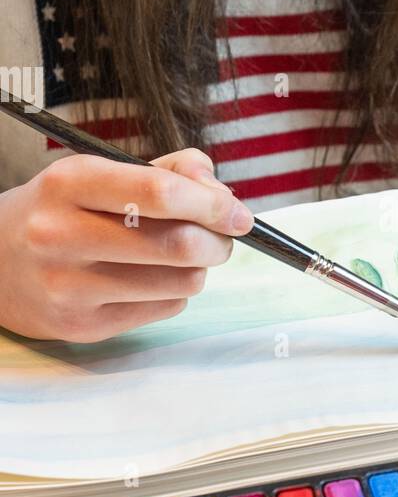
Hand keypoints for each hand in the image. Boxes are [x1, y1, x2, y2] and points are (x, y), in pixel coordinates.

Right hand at [0, 148, 252, 341]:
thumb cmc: (59, 212)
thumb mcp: (96, 173)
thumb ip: (165, 171)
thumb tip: (218, 192)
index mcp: (69, 184)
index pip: (160, 192)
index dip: (213, 204)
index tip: (238, 213)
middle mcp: (62, 235)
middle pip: (177, 243)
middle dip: (217, 241)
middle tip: (222, 238)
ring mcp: (70, 286)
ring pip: (179, 282)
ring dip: (199, 268)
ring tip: (187, 256)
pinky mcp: (82, 325)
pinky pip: (163, 309)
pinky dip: (175, 292)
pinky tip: (154, 279)